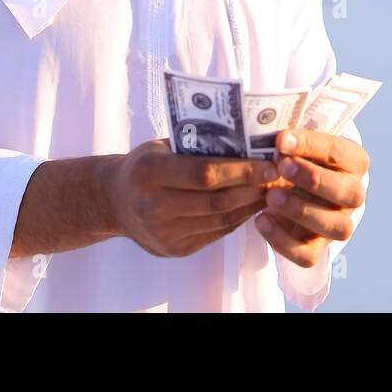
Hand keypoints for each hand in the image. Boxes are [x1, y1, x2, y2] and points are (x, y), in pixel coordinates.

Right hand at [107, 139, 278, 257]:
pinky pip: (216, 233)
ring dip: (251, 204)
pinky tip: (252, 204)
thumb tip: (248, 143)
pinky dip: (238, 217)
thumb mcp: (162, 147)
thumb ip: (197, 146)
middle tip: (279, 176)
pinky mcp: (173, 249)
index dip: (242, 170)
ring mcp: (162, 233)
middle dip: (253, 188)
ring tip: (271, 189)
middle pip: (216, 199)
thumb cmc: (144, 165)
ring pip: (220, 219)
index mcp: (149, 172)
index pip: (205, 173)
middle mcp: (153, 206)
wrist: (112, 201)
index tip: (270, 164)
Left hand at [255, 128, 368, 268]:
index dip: (310, 145)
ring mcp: (340, 223)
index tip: (281, 140)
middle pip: (347, 192)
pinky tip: (261, 220)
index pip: (338, 153)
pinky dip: (283, 241)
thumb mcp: (298, 143)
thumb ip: (290, 140)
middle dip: (312, 179)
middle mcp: (354, 194)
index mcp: (354, 161)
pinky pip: (308, 254)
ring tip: (270, 196)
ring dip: (301, 211)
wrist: (292, 186)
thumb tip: (273, 137)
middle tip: (281, 167)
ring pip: (334, 226)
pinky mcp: (318, 247)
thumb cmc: (296, 156)